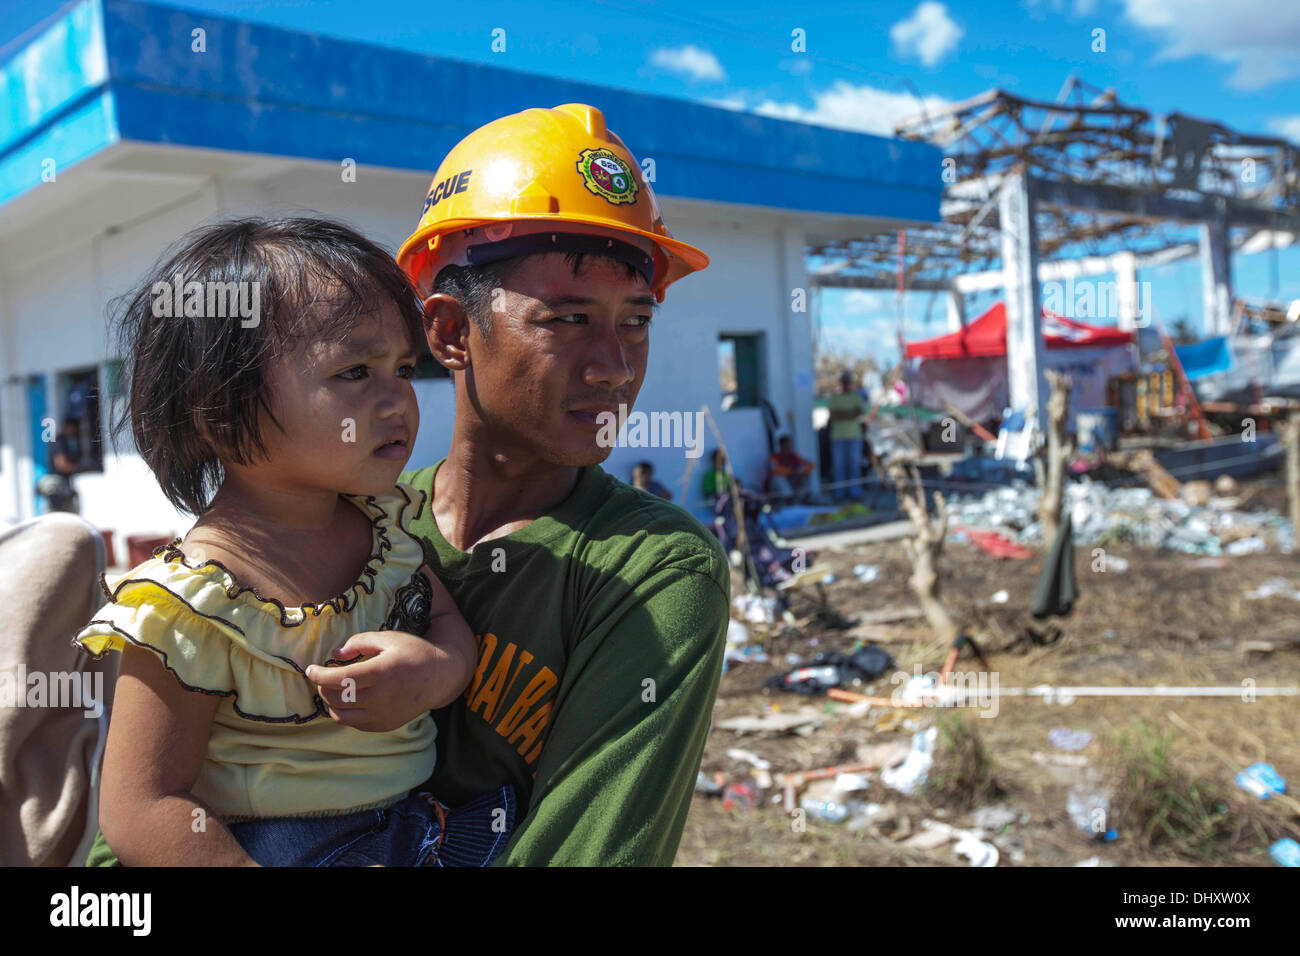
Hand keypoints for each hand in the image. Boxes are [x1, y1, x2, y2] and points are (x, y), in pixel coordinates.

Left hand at [304, 631, 442, 732]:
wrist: (441, 676)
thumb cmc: (413, 652)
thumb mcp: (388, 638)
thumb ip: (359, 642)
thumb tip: (335, 654)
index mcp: (381, 672)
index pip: (338, 679)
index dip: (318, 675)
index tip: (310, 669)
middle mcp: (381, 697)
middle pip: (336, 698)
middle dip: (323, 687)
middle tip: (324, 677)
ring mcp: (383, 714)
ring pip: (342, 716)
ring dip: (331, 703)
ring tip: (334, 690)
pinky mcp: (386, 724)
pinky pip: (355, 724)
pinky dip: (346, 713)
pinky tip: (350, 700)